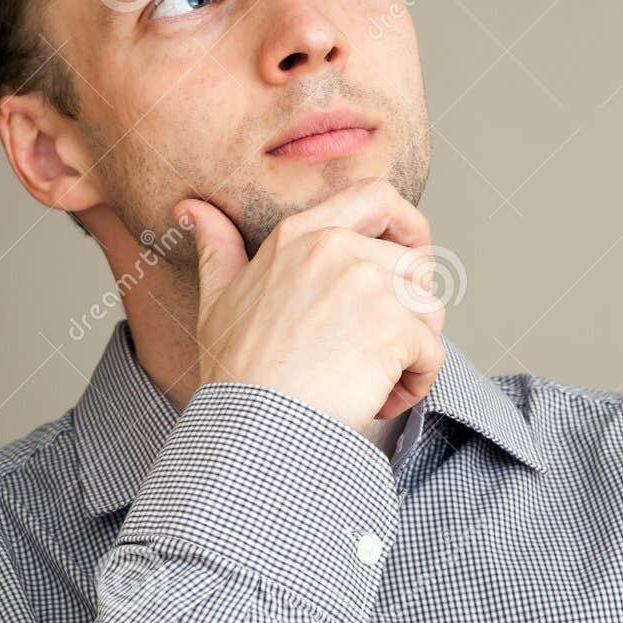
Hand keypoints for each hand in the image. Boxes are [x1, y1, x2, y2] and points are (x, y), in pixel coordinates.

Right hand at [172, 178, 446, 440]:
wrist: (252, 426)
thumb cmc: (235, 373)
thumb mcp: (216, 300)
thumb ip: (217, 248)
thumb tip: (190, 209)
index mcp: (301, 235)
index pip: (378, 196)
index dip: (408, 224)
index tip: (411, 256)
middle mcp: (338, 248)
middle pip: (415, 264)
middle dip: (412, 309)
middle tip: (381, 347)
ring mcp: (369, 285)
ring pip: (429, 310)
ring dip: (414, 350)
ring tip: (374, 381)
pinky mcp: (394, 327)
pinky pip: (433, 354)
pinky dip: (416, 383)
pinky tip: (380, 401)